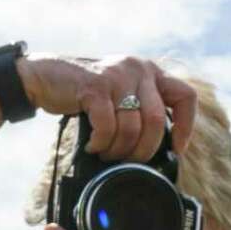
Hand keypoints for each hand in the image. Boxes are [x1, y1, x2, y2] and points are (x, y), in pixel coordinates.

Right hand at [16, 54, 199, 161]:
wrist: (44, 76)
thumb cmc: (86, 94)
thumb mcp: (120, 94)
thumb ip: (141, 110)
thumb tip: (162, 150)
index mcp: (150, 72)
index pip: (186, 97)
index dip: (186, 127)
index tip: (176, 149)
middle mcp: (139, 69)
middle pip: (157, 122)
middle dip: (143, 150)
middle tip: (127, 160)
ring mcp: (117, 75)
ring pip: (132, 128)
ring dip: (118, 150)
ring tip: (105, 153)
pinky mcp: (96, 85)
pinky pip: (108, 126)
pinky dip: (101, 143)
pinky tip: (93, 146)